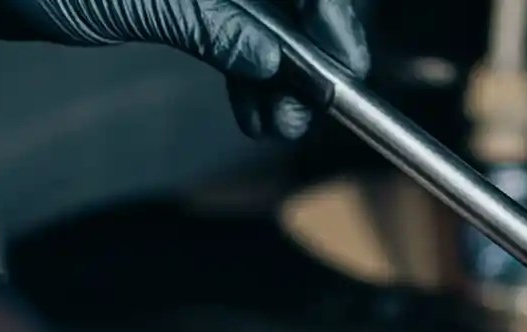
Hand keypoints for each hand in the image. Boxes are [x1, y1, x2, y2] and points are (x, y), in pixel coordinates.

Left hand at [0, 0, 369, 138]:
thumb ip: (214, 26)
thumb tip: (270, 61)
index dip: (333, 17)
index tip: (343, 67)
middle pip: (292, 5)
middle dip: (306, 62)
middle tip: (301, 113)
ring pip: (268, 28)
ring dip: (278, 81)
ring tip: (273, 125)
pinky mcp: (183, 3)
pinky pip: (236, 40)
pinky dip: (248, 78)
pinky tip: (251, 112)